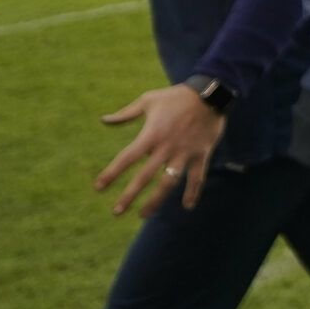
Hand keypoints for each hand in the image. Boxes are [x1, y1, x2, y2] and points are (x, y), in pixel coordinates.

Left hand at [95, 85, 226, 218]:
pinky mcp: (201, 154)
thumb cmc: (175, 96)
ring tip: (144, 214)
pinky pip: (197, 177)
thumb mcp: (148, 101)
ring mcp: (185, 153)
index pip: (127, 158)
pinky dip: (193, 192)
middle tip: (117, 212)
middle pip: (145, 177)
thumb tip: (103, 120)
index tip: (99, 187)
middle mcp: (166, 147)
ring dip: (156, 200)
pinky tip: (188, 206)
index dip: (112, 173)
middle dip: (129, 195)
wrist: (210, 94)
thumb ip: (125, 114)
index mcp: (151, 134)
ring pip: (168, 183)